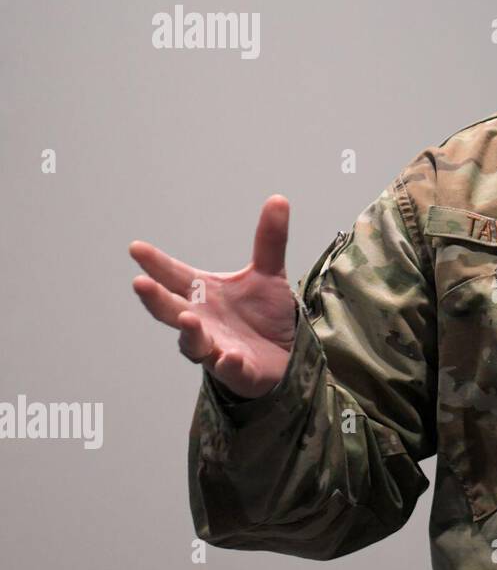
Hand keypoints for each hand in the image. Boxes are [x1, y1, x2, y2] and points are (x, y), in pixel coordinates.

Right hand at [129, 195, 296, 398]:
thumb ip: (269, 240)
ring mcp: (216, 348)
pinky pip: (230, 370)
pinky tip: (230, 356)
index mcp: (203, 294)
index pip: (174, 276)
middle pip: (171, 309)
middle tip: (139, 283)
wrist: (287, 355)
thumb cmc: (265, 315)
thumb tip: (278, 198)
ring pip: (193, 343)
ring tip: (188, 318)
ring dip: (189, 332)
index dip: (156, 263)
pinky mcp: (239, 371)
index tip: (136, 247)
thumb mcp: (269, 274)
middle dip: (155, 298)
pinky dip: (228, 364)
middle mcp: (202, 321)